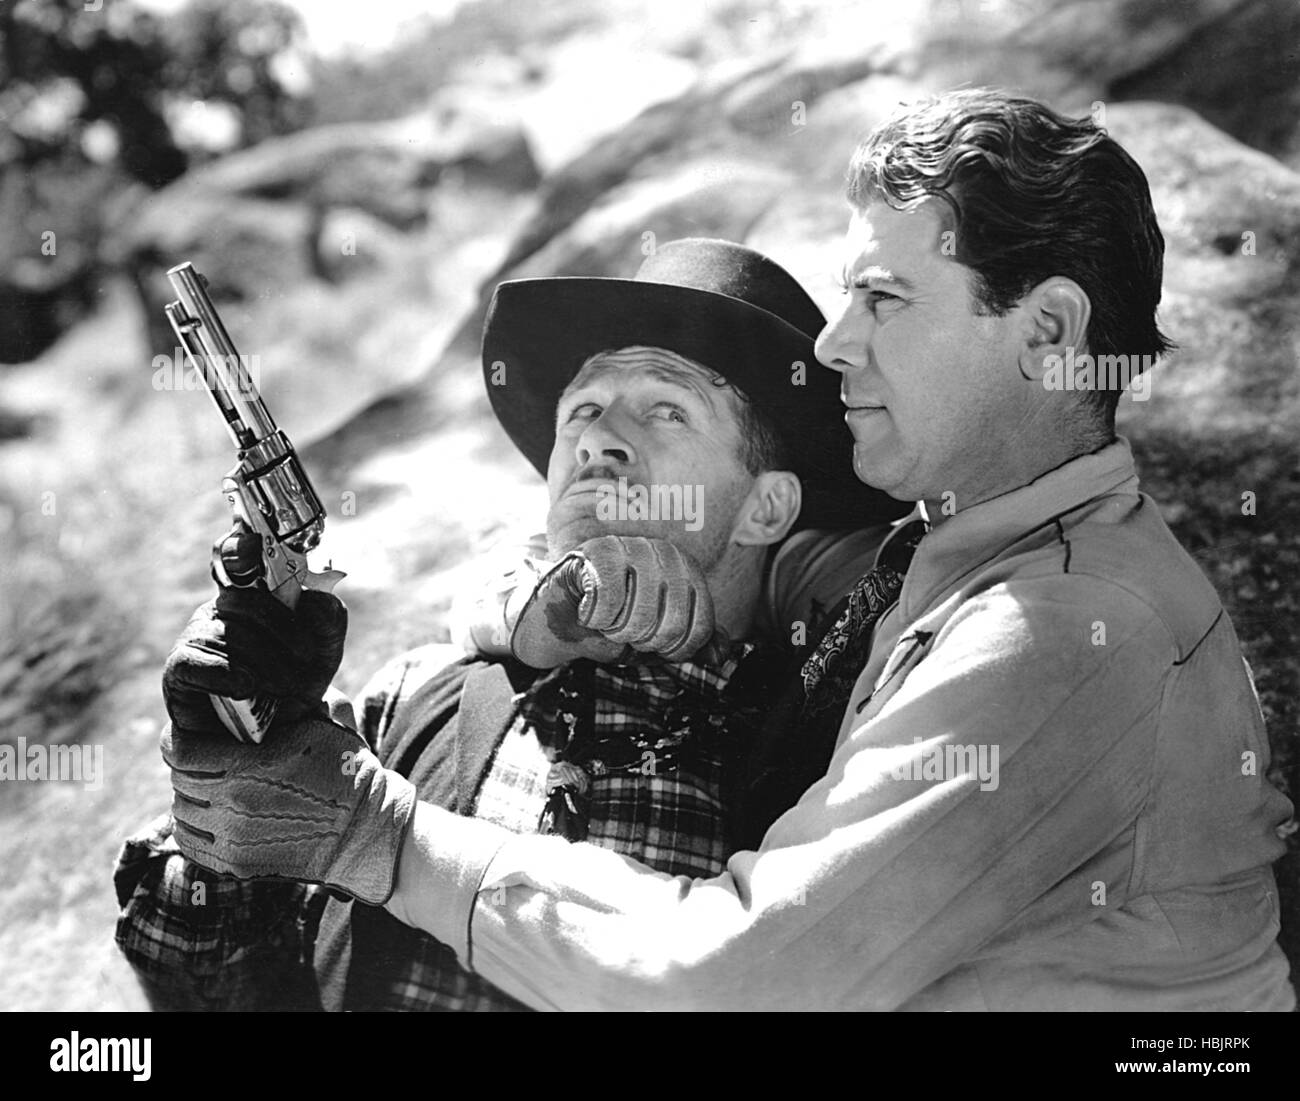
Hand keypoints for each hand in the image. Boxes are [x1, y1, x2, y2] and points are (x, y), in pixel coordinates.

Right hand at [162, 526, 346, 738]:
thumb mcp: (324, 651)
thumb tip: (314, 598)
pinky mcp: (179, 668)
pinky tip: (248, 690)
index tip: (252, 542)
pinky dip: (230, 677)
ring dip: (270, 667)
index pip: (239, 554)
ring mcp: (197, 634)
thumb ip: (329, 620)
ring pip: (233, 636)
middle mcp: (222, 607)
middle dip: (288, 637)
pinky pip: (201, 662)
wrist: (270, 737)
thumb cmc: (295, 683)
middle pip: (249, 603)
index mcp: (256, 594)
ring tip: (284, 691)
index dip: (241, 545)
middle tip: (307, 666)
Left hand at [162, 715, 415, 904]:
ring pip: (181, 812)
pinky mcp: (235, 865)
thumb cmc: (347, 771)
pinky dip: (193, 827)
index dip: (177, 738)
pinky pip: (190, 843)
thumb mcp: (327, 723)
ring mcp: (234, 838)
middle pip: (179, 779)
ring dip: (191, 797)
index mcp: (254, 763)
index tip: (186, 733)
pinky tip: (212, 816)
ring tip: (210, 788)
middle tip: (204, 759)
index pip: (180, 749)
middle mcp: (236, 802)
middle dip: (188, 766)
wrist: (363, 831)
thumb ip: (295, 701)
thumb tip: (269, 684)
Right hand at [511, 535, 715, 667]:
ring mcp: (632, 547)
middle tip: (624, 632)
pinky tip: (588, 609)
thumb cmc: (613, 626)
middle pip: (673, 623)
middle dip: (644, 642)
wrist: (562, 618)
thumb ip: (693, 642)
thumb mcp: (659, 639)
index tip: (654, 646)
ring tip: (606, 621)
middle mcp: (665, 553)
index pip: (701, 626)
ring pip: (641, 614)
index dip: (676, 649)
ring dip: (617, 632)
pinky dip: (595, 618)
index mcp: (687, 570)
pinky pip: (609, 600)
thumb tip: (721, 656)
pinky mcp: (598, 551)